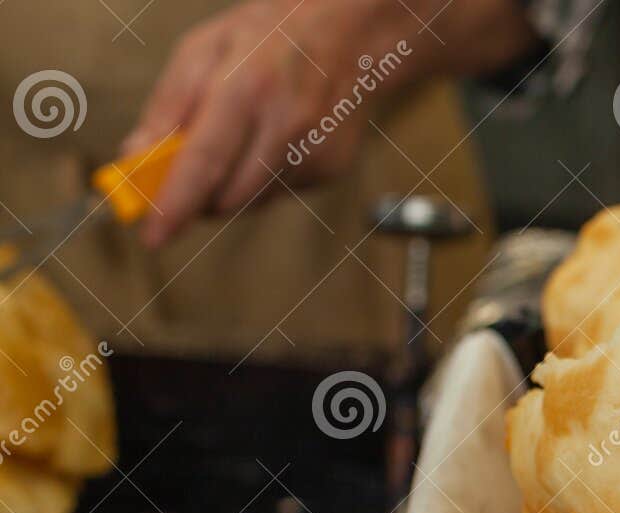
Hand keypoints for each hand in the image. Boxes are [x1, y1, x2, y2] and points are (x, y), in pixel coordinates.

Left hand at [123, 0, 536, 245]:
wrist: (350, 35)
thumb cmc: (270, 36)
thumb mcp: (204, 49)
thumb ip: (168, 105)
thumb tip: (135, 156)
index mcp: (248, 86)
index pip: (205, 160)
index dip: (176, 204)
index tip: (152, 237)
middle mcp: (287, 124)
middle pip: (228, 194)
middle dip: (196, 199)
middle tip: (177, 185)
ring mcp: (315, 151)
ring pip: (252, 200)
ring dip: (228, 187)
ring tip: (236, 141)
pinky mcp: (331, 169)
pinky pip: (278, 193)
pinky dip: (260, 180)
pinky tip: (270, 142)